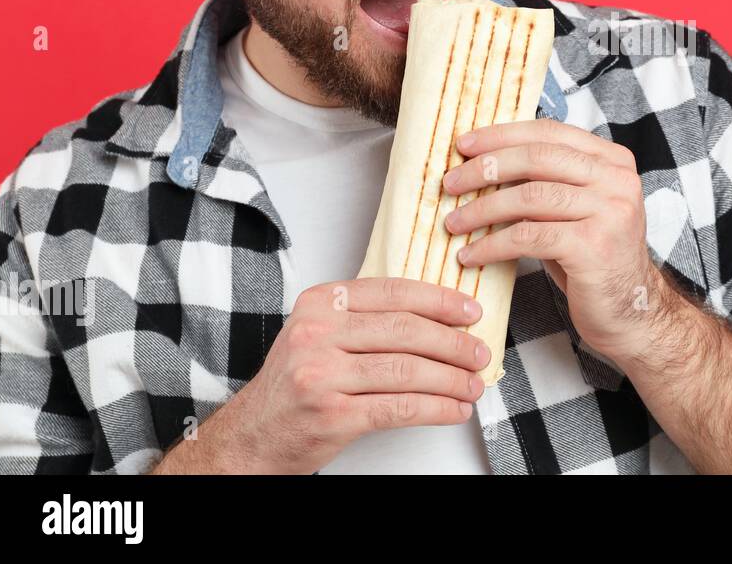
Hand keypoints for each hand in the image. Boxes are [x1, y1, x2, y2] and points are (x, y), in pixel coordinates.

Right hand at [152, 278, 490, 473]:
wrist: (251, 438)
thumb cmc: (294, 385)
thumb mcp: (318, 335)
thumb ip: (365, 319)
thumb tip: (437, 317)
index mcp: (318, 305)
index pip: (392, 293)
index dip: (439, 301)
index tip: (470, 311)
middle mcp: (316, 335)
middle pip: (406, 331)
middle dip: (454, 343)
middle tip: (480, 352)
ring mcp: (322, 375)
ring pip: (408, 370)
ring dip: (451, 379)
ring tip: (473, 384)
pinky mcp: (333, 415)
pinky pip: (400, 408)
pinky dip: (436, 408)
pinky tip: (453, 409)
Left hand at [442, 119, 667, 366]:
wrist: (632, 312)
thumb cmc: (593, 260)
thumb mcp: (576, 209)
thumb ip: (548, 180)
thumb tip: (484, 160)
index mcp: (613, 160)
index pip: (549, 132)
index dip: (501, 135)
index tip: (463, 145)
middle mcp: (617, 179)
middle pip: (537, 158)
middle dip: (486, 168)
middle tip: (450, 183)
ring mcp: (609, 211)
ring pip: (529, 196)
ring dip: (482, 209)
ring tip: (454, 222)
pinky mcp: (593, 247)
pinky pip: (528, 237)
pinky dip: (492, 245)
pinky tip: (470, 254)